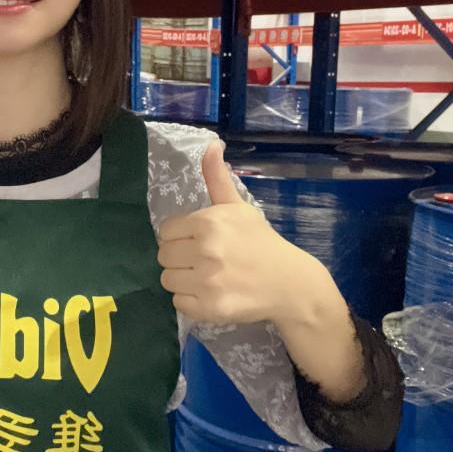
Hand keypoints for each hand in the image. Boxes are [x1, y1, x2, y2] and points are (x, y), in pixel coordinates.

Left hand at [158, 141, 319, 326]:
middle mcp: (205, 251)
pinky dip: (191, 301)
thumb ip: (217, 178)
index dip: (180, 236)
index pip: (166, 230)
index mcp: (209, 223)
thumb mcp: (238, 207)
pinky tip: (210, 294)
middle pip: (163, 255)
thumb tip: (211, 143)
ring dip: (182, 280)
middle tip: (202, 260)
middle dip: (179, 258)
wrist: (289, 282)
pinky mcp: (210, 308)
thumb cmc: (260, 241)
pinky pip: (179, 304)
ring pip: (167, 280)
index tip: (199, 241)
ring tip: (205, 277)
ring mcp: (207, 281)